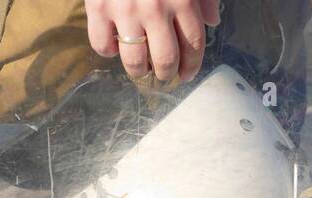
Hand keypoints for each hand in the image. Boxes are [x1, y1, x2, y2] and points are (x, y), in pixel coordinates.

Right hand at [85, 0, 221, 83]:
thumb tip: (213, 22)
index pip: (193, 44)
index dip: (192, 65)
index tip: (187, 74)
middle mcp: (155, 9)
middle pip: (165, 59)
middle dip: (166, 73)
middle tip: (163, 74)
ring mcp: (125, 10)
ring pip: (135, 60)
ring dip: (139, 70)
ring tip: (140, 67)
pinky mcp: (98, 8)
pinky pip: (102, 46)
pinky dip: (108, 51)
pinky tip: (114, 44)